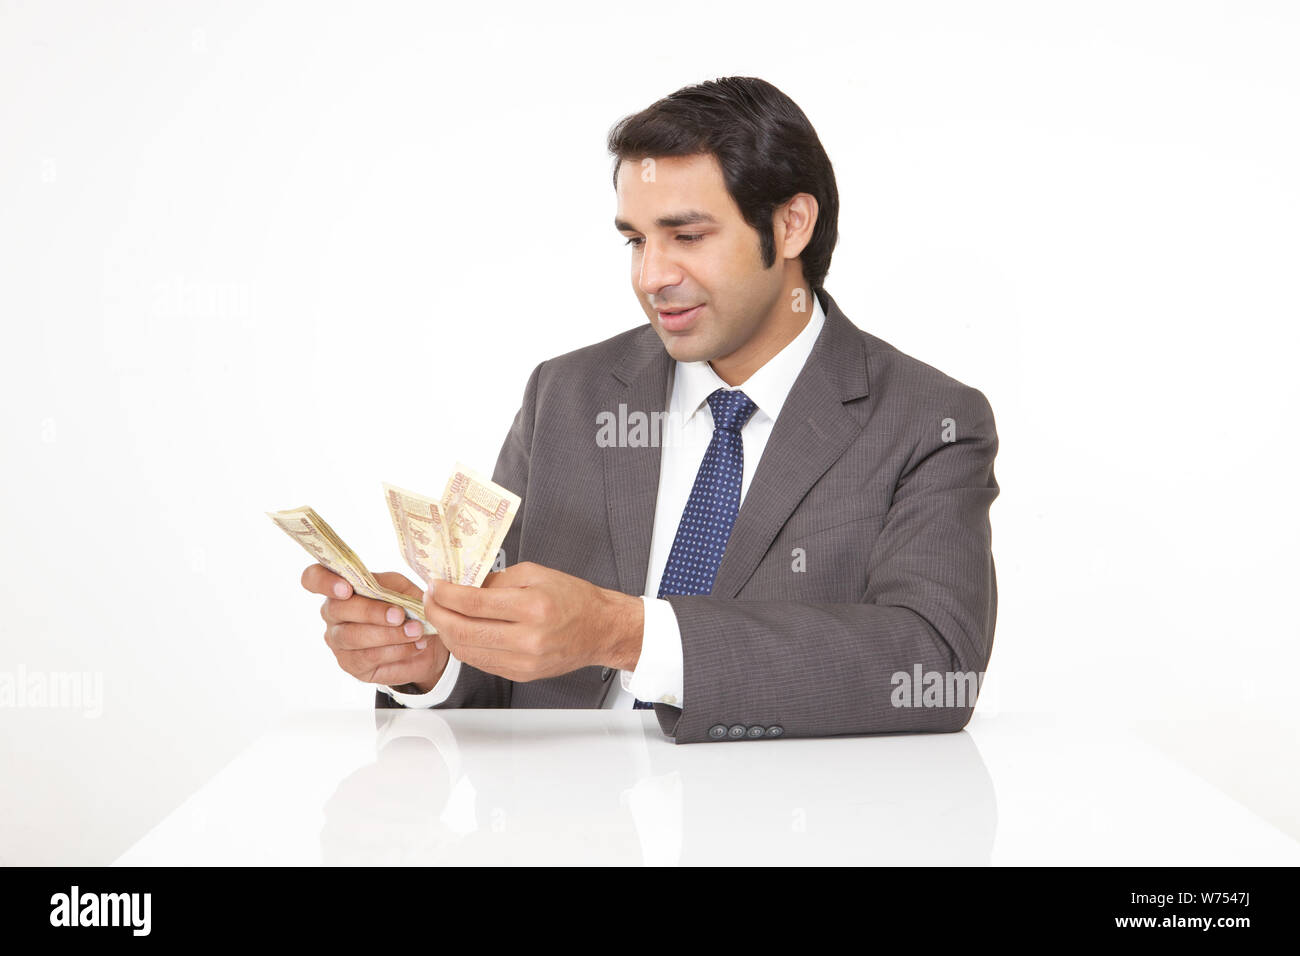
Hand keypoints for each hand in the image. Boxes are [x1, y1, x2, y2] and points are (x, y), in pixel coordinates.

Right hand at [301, 565, 449, 691]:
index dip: (323, 582)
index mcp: (340, 587)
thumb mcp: (403, 587)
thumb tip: (386, 594)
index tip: (346, 589)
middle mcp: (332, 613)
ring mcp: (338, 641)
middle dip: (371, 612)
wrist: (425, 639)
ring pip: (353, 637)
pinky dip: (396, 650)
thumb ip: (391, 586)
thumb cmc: (408, 607)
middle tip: (399, 615)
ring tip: (415, 631)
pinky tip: (415, 644)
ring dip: (388, 634)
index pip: (313, 578)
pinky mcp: (351, 664)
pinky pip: (369, 657)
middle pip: (337, 610)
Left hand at [421, 561, 643, 682]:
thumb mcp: (535, 574)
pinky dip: (464, 646)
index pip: (473, 603)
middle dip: (437, 614)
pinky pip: (480, 662)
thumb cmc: (572, 598)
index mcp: (532, 607)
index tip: (435, 585)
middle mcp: (528, 639)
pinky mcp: (520, 675)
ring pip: (466, 651)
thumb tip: (460, 586)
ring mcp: (523, 662)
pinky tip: (462, 631)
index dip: (445, 594)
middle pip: (463, 631)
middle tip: (430, 600)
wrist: (600, 629)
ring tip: (442, 615)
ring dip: (446, 632)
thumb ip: (495, 581)